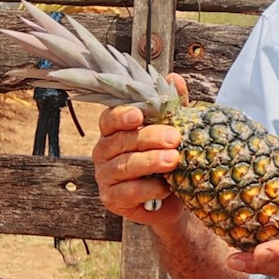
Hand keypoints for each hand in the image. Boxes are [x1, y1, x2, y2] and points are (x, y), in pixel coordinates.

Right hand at [91, 74, 190, 226]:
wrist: (173, 200)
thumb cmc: (167, 161)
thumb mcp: (173, 130)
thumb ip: (171, 106)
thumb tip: (174, 79)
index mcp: (114, 131)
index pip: (109, 118)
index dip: (122, 116)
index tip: (140, 115)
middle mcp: (104, 152)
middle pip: (121, 141)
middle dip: (149, 138)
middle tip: (174, 138)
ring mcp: (106, 176)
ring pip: (125, 165)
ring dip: (151, 161)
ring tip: (174, 160)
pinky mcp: (112, 199)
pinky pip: (129, 191)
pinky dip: (149, 189)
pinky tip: (166, 187)